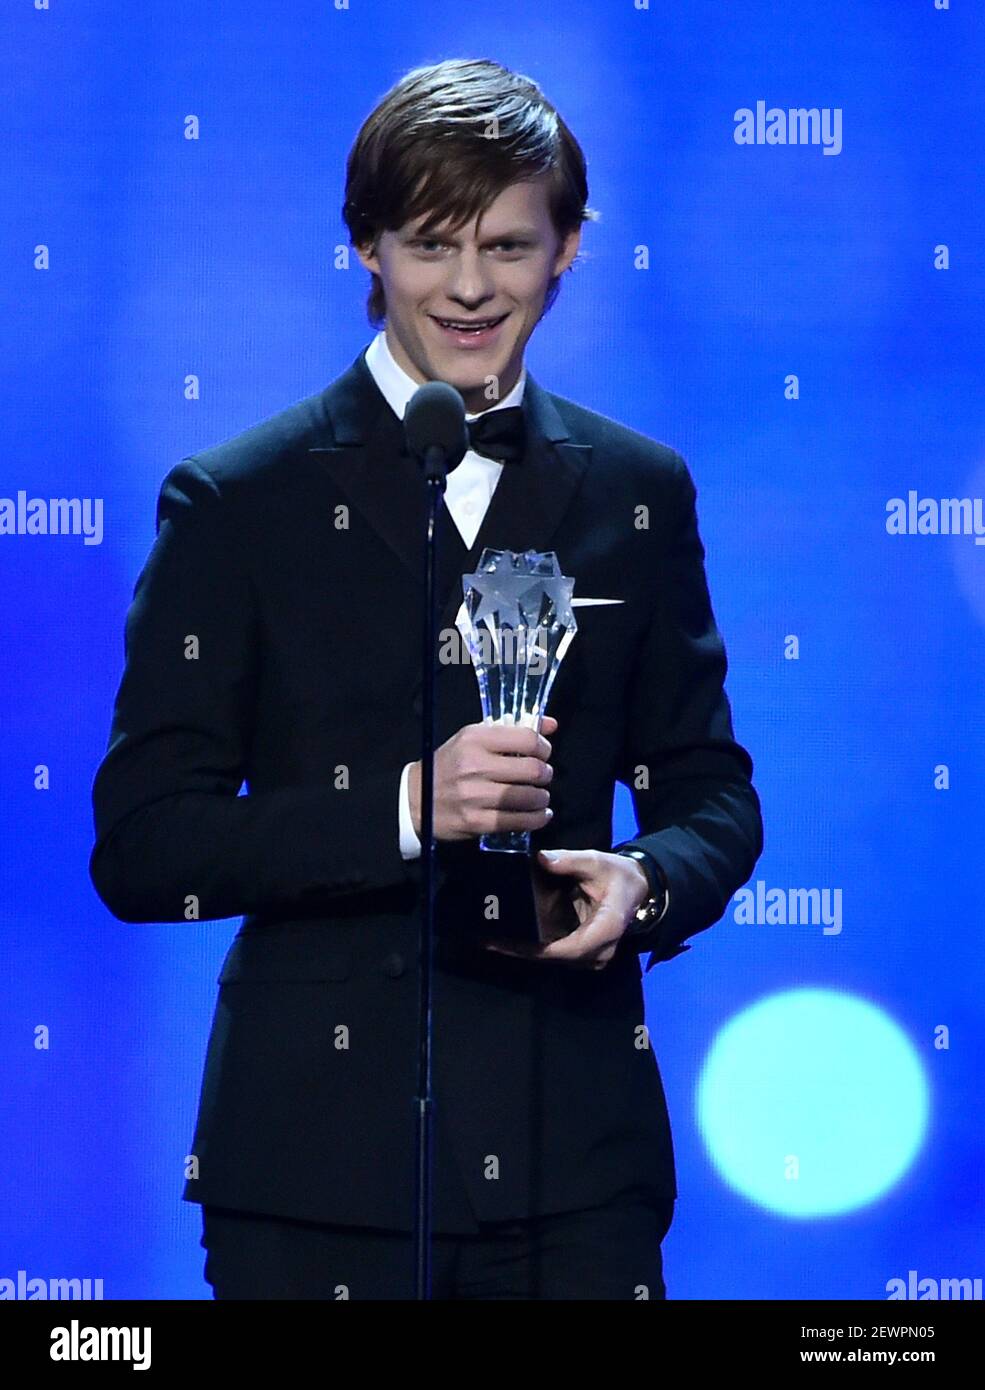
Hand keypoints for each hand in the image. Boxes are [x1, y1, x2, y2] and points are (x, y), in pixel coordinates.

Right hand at [408, 716, 557, 842]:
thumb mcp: (473, 739)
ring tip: (540, 797)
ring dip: (542, 798)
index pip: (526, 738)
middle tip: (542, 776)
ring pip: (528, 797)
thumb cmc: (448, 765)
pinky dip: (536, 819)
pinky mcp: (476, 822)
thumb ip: (511, 730)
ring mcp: (475, 796)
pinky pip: (518, 822)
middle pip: (532, 769)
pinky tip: (539, 815)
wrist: (415, 799)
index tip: (543, 753)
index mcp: (474, 739)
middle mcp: (474, 765)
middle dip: (545, 774)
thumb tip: (551, 725)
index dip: (543, 747)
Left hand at [484, 847, 650, 970]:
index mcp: (607, 928)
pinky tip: (506, 941)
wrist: (636, 888)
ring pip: (553, 958)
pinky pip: (554, 953)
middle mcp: (599, 949)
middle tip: (489, 940)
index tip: (512, 944)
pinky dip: (531, 948)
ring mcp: (591, 955)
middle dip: (522, 950)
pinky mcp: (582, 952)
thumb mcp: (597, 861)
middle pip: (556, 957)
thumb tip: (542, 858)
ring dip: (523, 951)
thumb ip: (570, 860)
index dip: (541, 949)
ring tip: (491, 941)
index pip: (572, 947)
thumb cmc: (617, 875)